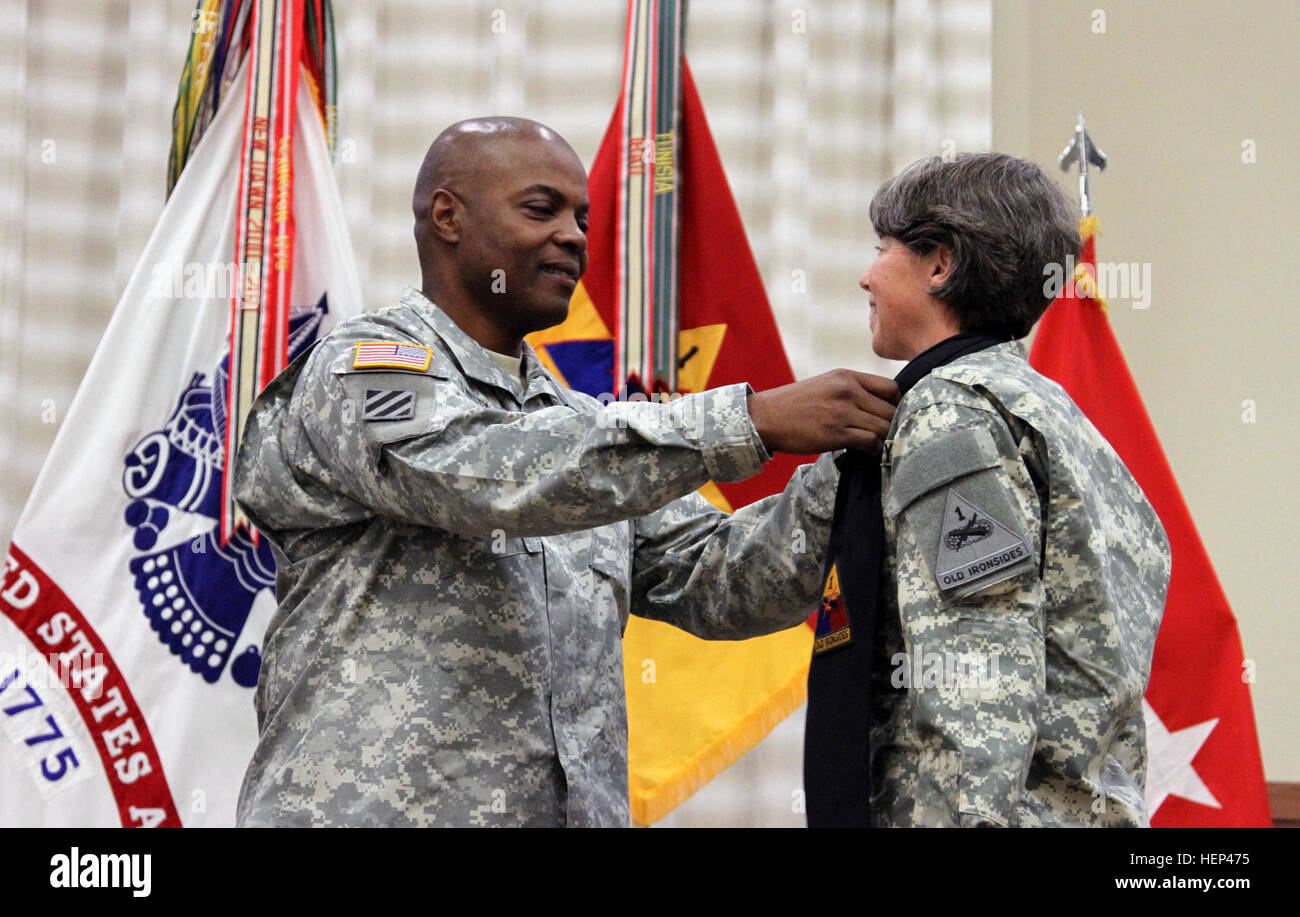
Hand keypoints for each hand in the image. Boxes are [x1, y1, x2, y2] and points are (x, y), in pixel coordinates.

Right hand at [747, 370, 898, 454]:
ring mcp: (842, 412)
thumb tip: (878, 407)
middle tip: (891, 437)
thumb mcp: (825, 385)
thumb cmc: (794, 404)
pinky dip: (875, 450)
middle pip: (891, 410)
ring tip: (881, 446)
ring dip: (886, 439)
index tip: (891, 417)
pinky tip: (870, 453)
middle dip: (894, 426)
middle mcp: (848, 391)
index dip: (897, 405)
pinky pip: (870, 442)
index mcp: (846, 376)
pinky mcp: (835, 434)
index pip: (891, 388)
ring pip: (884, 426)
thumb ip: (851, 390)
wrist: (765, 417)